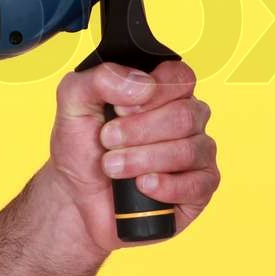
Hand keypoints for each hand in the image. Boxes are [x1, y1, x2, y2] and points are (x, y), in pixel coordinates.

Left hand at [39, 60, 219, 254]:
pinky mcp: (200, 188)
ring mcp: (198, 154)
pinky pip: (197, 184)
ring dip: (142, 159)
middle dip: (138, 131)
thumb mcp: (74, 103)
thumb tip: (143, 84)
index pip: (180, 77)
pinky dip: (164, 186)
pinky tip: (142, 185)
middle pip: (184, 115)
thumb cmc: (82, 148)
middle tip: (107, 141)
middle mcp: (188, 120)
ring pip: (189, 150)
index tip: (118, 109)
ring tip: (113, 166)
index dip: (150, 93)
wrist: (76, 197)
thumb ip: (100, 79)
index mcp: (164, 92)